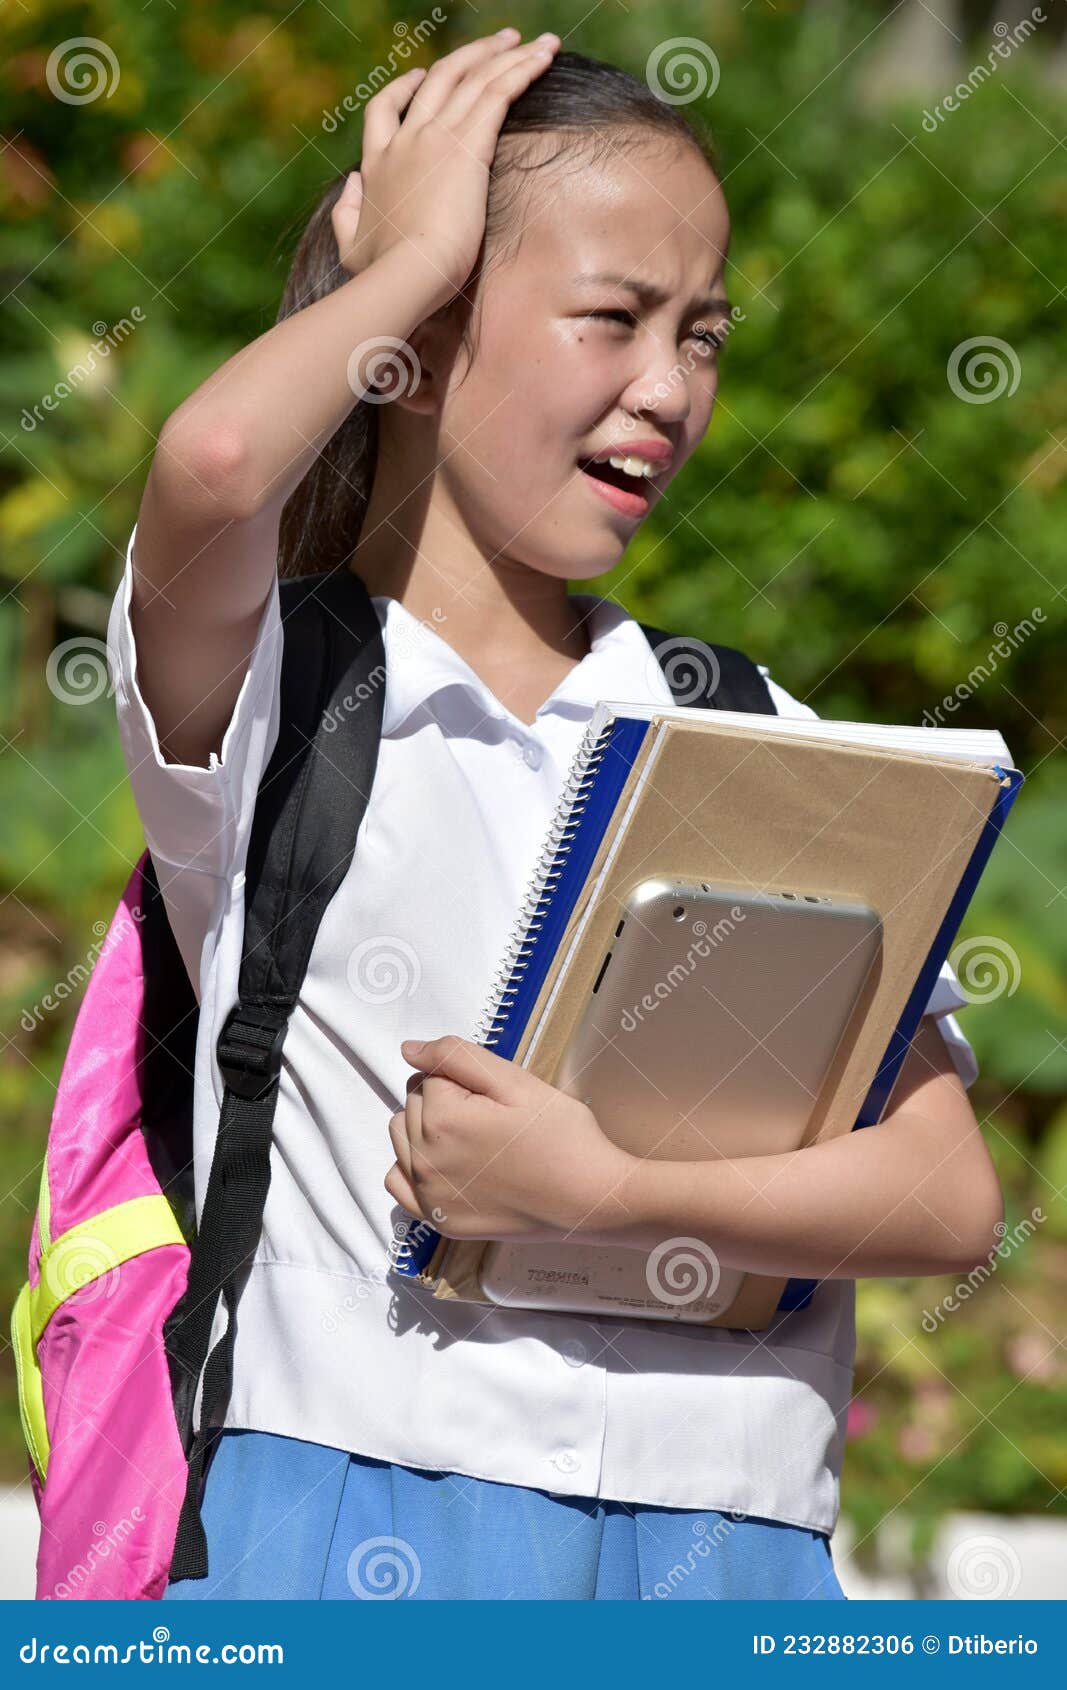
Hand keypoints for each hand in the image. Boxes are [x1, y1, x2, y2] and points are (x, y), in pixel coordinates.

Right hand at [331, 28, 560, 305]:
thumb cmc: (381, 273)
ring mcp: (435, 138)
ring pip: (473, 77)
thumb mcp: (350, 245)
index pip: (385, 108)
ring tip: (536, 41)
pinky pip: (498, 92)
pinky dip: (523, 69)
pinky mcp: (467, 146)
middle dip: (471, 55)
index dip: (403, 87)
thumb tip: (350, 183)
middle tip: (499, 42)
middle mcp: (406, 139)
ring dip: (506, 54)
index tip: (418, 76)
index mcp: (378, 163)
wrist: (405, 274)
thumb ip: (345, 212)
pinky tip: (545, 56)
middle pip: (438, 78)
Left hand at [384, 1034, 639, 1244]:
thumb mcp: (516, 1082)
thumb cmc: (562, 1137)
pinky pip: (400, 1183)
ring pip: (403, 1138)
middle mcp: (425, 1161)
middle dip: (444, 1100)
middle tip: (492, 1116)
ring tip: (474, 1137)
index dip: (465, 1079)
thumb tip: (409, 1049)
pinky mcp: (440, 1220)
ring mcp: (430, 1196)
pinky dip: (415, 1167)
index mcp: (442, 1120)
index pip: (430, 1075)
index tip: (498, 1098)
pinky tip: (448, 1164)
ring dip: (427, 1129)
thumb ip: (456, 1057)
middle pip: (414, 1105)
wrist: (590, 1200)